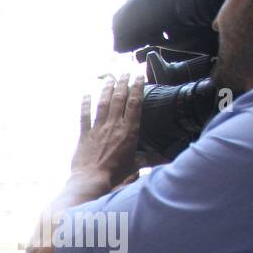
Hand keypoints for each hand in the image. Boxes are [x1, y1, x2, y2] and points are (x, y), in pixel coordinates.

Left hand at [70, 74, 143, 190]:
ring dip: (106, 89)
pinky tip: (86, 94)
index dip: (137, 88)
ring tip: (109, 78)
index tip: (138, 76)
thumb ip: (150, 159)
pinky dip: (85, 104)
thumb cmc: (114, 174)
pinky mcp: (84, 135)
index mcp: (129, 131)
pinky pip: (84, 115)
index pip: (135, 104)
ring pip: (103, 104)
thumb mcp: (135, 165)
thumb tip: (167, 159)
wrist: (91, 180)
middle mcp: (114, 126)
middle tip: (124, 72)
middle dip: (122, 83)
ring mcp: (98, 129)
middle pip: (119, 99)